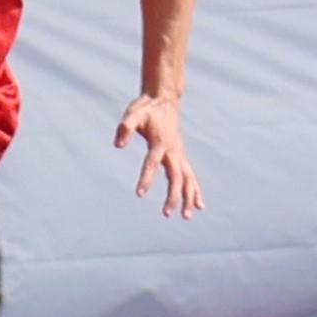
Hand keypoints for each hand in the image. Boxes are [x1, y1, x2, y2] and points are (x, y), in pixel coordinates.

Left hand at [115, 94, 202, 218]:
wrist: (163, 99)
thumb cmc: (146, 108)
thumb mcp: (132, 114)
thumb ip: (125, 128)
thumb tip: (118, 145)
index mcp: (161, 142)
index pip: (152, 163)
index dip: (146, 178)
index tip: (139, 194)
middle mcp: (174, 150)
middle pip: (176, 176)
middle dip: (173, 195)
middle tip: (166, 213)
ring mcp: (180, 153)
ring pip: (187, 179)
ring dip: (188, 197)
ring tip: (186, 216)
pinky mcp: (181, 155)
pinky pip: (190, 176)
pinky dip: (195, 190)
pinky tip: (198, 206)